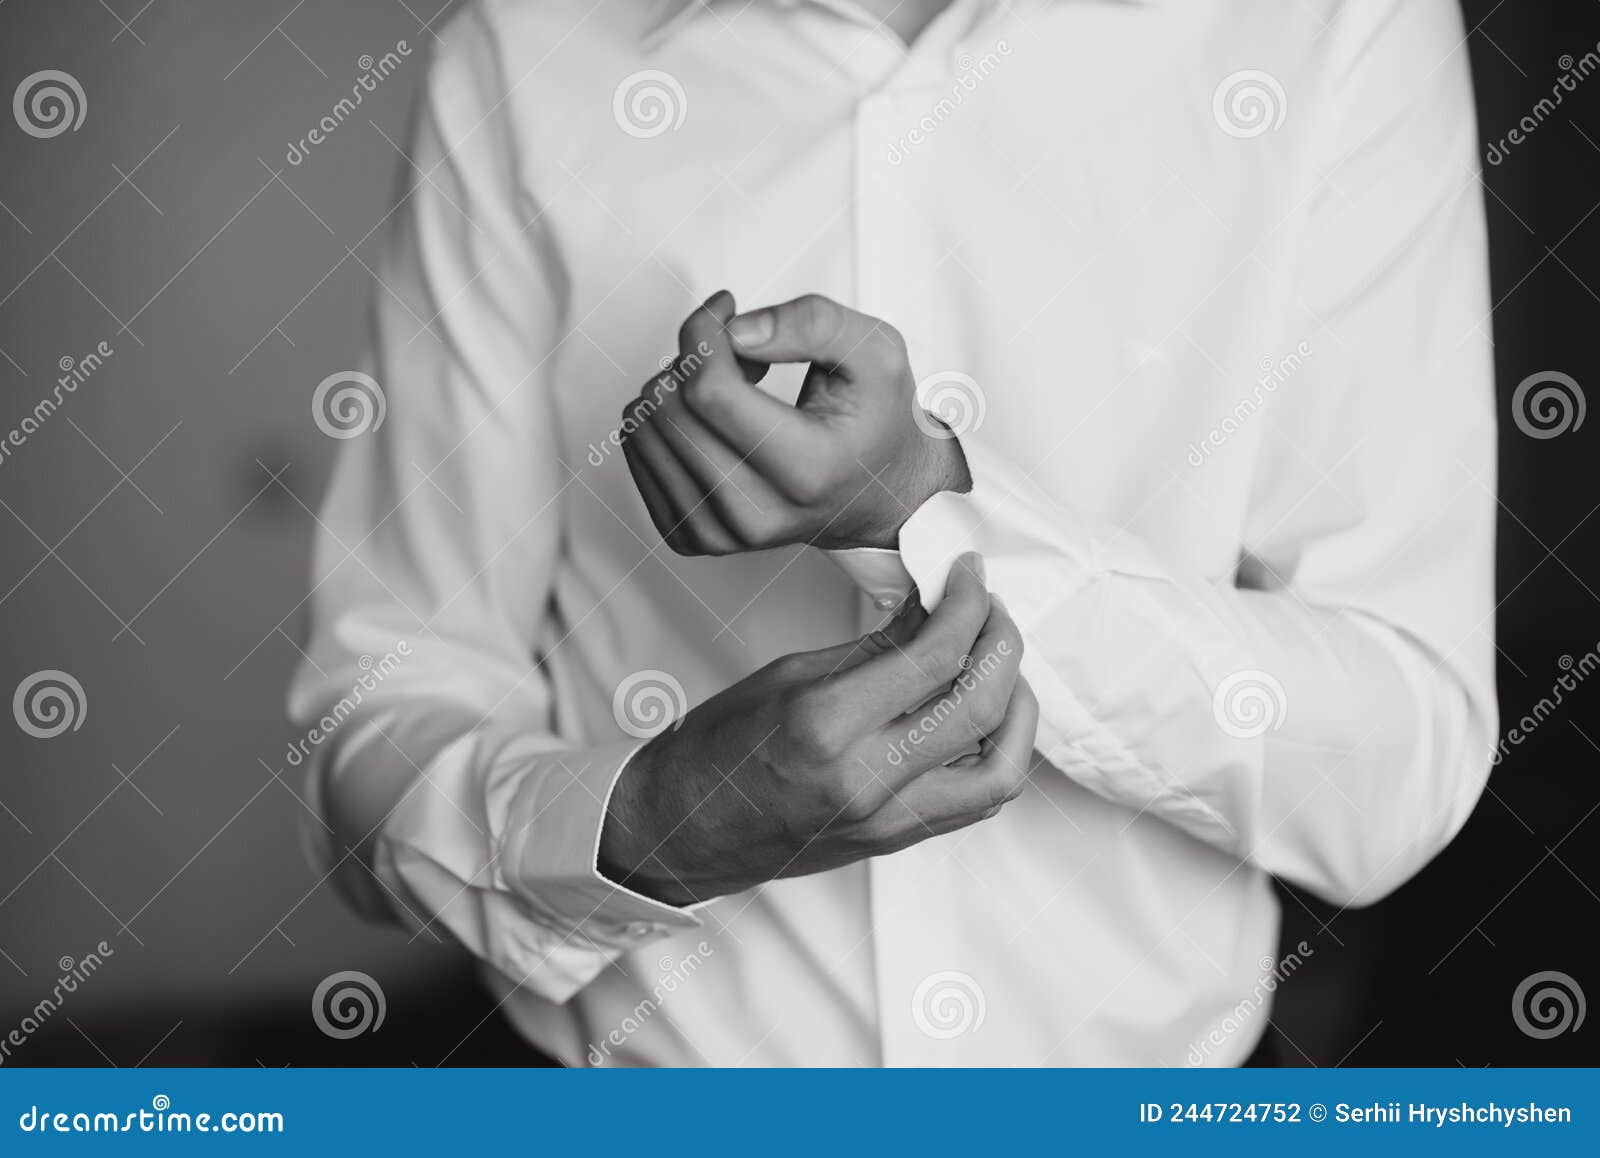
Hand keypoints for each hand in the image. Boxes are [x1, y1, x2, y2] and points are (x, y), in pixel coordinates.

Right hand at [598, 554, 1036, 904]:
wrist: (681, 829)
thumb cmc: (717, 750)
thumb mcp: (789, 676)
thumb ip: (873, 648)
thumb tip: (932, 610)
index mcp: (827, 724)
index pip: (935, 655)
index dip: (967, 602)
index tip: (969, 573)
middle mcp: (866, 778)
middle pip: (981, 706)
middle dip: (1002, 642)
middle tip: (991, 607)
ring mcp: (887, 819)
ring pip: (1002, 768)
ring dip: (1019, 708)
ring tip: (1001, 666)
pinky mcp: (897, 841)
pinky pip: (978, 801)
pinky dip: (1000, 752)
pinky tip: (989, 717)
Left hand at [620, 291, 970, 553]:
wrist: (879, 496)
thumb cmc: (877, 423)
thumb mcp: (875, 353)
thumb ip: (813, 323)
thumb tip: (736, 331)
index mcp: (806, 472)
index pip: (710, 393)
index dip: (703, 332)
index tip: (725, 307)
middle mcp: (757, 515)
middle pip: (670, 410)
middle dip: (693, 358)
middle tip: (741, 351)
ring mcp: (718, 534)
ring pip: (644, 429)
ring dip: (678, 388)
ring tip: (732, 387)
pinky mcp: (690, 535)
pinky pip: (638, 454)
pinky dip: (666, 421)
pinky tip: (712, 420)